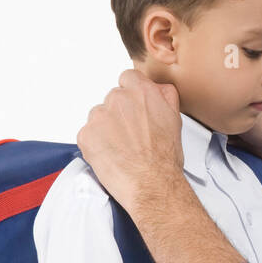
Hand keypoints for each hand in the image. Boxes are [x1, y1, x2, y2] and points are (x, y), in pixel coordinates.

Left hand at [76, 69, 183, 213]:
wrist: (151, 184)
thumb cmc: (164, 159)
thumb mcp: (175, 120)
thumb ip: (165, 97)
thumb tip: (159, 89)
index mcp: (141, 92)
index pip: (127, 78)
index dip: (131, 94)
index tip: (133, 108)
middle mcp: (118, 99)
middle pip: (112, 99)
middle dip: (118, 115)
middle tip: (130, 136)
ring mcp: (99, 116)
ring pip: (98, 117)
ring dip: (106, 129)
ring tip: (121, 148)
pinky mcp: (86, 135)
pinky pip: (87, 134)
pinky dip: (96, 145)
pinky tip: (111, 156)